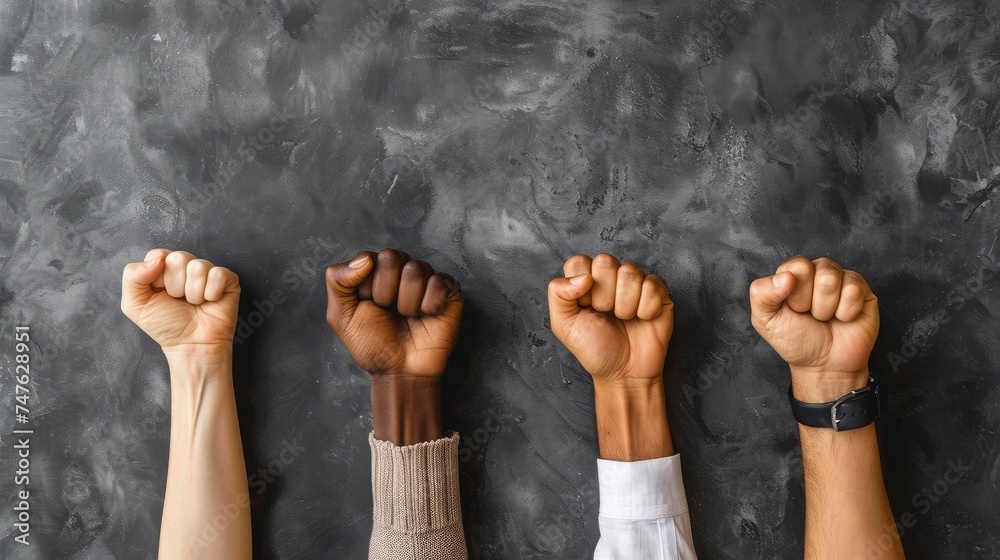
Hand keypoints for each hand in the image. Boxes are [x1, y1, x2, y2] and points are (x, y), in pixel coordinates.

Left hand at [121, 249, 239, 359]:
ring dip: (193, 293)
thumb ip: (132, 277)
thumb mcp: (134, 305)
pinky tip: (209, 302)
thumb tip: (157, 260)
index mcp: (163, 268)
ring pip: (198, 267)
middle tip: (179, 301)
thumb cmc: (166, 326)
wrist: (191, 346)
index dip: (157, 277)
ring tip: (194, 304)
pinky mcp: (228, 279)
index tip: (161, 293)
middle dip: (175, 285)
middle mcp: (186, 267)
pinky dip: (211, 294)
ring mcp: (208, 272)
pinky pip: (218, 274)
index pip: (158, 254)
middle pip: (178, 258)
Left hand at [325, 249, 462, 378]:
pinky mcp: (449, 292)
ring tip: (407, 317)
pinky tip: (426, 317)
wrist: (399, 372)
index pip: (370, 258)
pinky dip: (428, 306)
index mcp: (376, 272)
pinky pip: (438, 283)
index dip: (367, 287)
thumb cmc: (373, 345)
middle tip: (389, 312)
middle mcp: (402, 271)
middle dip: (385, 292)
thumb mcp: (341, 315)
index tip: (369, 307)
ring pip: (415, 270)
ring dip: (407, 303)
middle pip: (392, 257)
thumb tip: (365, 258)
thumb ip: (337, 281)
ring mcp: (427, 280)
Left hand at [548, 254, 672, 386]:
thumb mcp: (564, 324)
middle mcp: (611, 277)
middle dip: (603, 296)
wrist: (622, 373)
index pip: (579, 262)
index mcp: (586, 280)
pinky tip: (641, 319)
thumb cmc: (594, 348)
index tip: (585, 308)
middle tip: (605, 314)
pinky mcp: (659, 292)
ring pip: (630, 272)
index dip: (581, 288)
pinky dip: (645, 309)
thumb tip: (584, 277)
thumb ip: (558, 294)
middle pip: (605, 261)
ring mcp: (636, 283)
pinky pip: (652, 286)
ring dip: (624, 305)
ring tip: (623, 319)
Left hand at [750, 256, 877, 401]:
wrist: (824, 365)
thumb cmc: (795, 340)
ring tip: (824, 318)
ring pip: (833, 280)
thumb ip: (760, 294)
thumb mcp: (765, 320)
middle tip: (809, 314)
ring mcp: (841, 278)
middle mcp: (817, 271)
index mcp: (793, 273)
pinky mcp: (862, 290)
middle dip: (810, 300)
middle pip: (818, 270)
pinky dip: (845, 312)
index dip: (794, 292)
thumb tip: (785, 277)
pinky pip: (853, 291)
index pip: (796, 266)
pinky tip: (842, 319)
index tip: (793, 308)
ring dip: (826, 308)